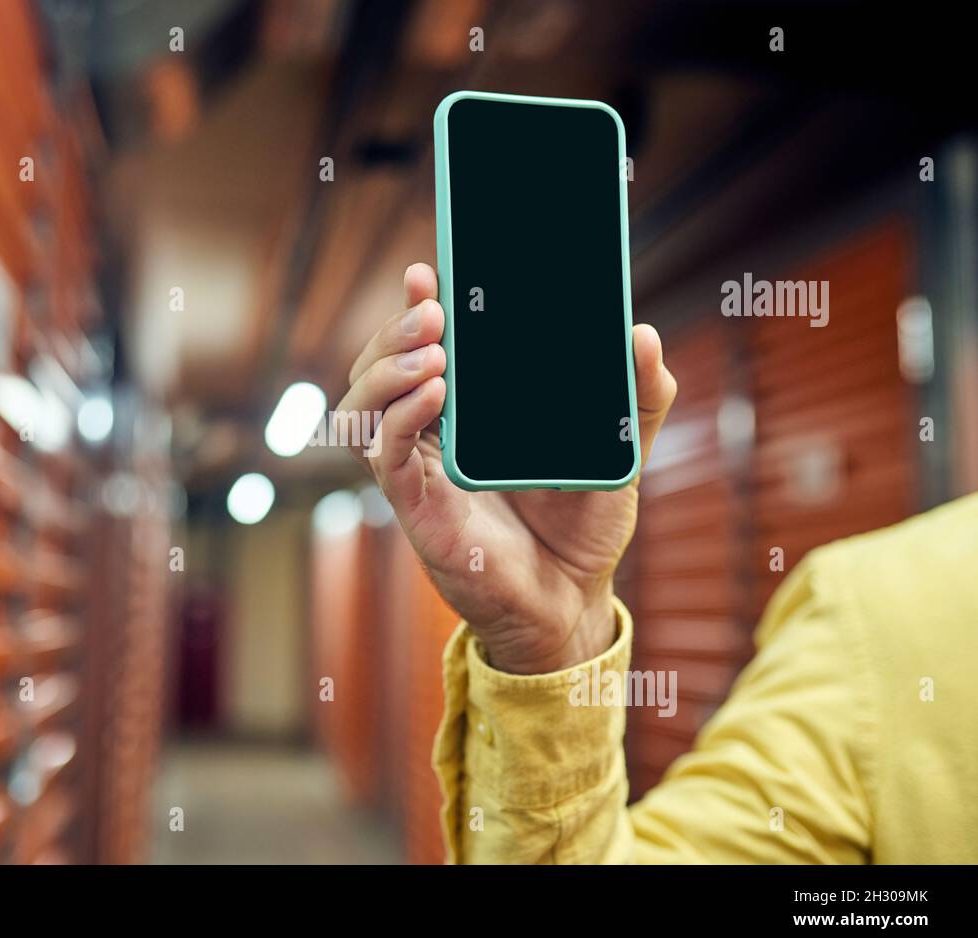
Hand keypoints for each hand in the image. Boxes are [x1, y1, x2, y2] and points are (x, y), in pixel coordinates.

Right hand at [335, 263, 676, 673]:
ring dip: (386, 369)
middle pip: (376, 370)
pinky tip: (435, 392)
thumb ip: (637, 397)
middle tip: (433, 306)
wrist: (575, 601)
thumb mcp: (619, 450)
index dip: (414, 307)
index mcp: (464, 415)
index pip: (420, 349)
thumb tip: (642, 334)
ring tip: (434, 346)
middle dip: (394, 330)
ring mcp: (416, 474)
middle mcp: (428, 439)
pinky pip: (384, 457)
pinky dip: (398, 418)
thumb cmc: (584, 526)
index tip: (428, 269)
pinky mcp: (418, 510)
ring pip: (362, 409)